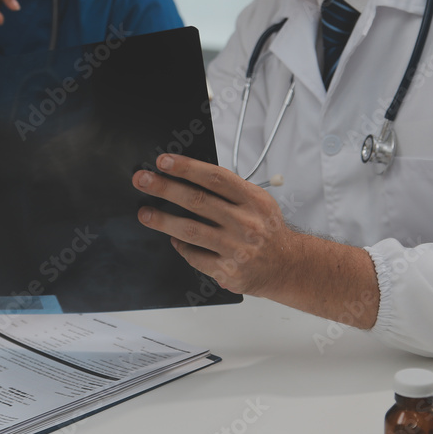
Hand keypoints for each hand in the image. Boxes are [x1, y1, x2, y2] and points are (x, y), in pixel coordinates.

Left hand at [131, 154, 298, 296]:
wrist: (289, 266)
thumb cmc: (268, 231)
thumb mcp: (259, 202)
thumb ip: (230, 191)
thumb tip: (190, 177)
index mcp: (253, 200)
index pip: (215, 178)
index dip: (186, 167)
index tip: (163, 162)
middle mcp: (246, 223)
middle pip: (197, 201)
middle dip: (165, 188)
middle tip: (143, 181)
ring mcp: (237, 249)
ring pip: (191, 230)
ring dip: (163, 220)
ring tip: (146, 213)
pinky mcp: (229, 271)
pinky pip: (196, 256)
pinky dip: (181, 246)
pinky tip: (173, 239)